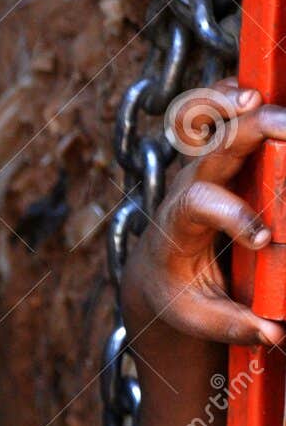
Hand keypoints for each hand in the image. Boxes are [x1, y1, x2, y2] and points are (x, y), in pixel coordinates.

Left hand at [120, 77, 285, 345]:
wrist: (152, 272)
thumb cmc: (175, 294)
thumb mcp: (195, 316)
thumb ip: (230, 324)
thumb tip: (274, 335)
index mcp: (177, 227)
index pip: (201, 208)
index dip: (233, 216)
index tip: (263, 238)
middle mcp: (184, 187)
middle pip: (210, 151)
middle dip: (245, 136)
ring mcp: (196, 166)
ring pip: (206, 122)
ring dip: (231, 104)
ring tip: (263, 100)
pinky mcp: (212, 155)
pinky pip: (213, 114)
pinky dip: (229, 96)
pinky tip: (256, 90)